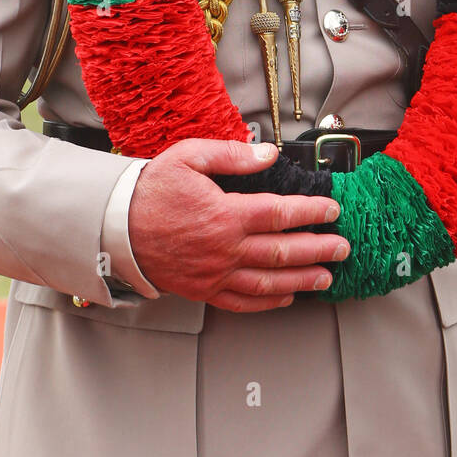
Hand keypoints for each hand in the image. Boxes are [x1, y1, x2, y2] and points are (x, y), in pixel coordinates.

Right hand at [127, 140, 348, 311]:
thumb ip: (232, 155)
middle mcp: (225, 249)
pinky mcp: (204, 290)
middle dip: (319, 249)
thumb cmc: (150, 191)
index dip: (311, 212)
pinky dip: (269, 302)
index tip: (332, 210)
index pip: (281, 214)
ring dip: (302, 279)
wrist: (114, 228)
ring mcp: (215, 274)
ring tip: (326, 276)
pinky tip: (287, 296)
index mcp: (225, 215)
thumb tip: (268, 154)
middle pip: (283, 252)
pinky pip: (243, 301)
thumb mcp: (189, 157)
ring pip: (269, 282)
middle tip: (342, 247)